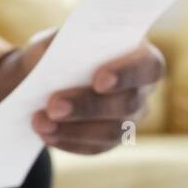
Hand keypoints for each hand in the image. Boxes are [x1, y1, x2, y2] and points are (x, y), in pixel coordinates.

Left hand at [0, 31, 164, 154]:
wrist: (42, 79)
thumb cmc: (57, 52)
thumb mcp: (56, 40)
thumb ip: (60, 43)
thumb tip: (57, 56)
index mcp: (139, 55)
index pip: (148, 66)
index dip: (126, 74)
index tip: (99, 80)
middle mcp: (141, 90)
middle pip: (127, 104)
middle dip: (88, 106)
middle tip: (54, 105)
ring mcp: (130, 119)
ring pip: (110, 131)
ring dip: (72, 128)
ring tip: (40, 123)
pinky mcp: (110, 140)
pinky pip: (94, 146)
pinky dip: (68, 141)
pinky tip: (45, 135)